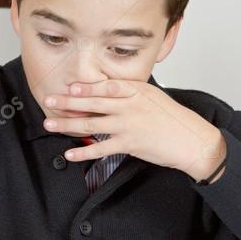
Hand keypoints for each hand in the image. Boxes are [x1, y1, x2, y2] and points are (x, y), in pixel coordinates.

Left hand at [42, 80, 226, 182]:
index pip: (105, 86)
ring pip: (91, 124)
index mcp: (136, 90)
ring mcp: (128, 124)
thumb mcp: (152, 97)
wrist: (192, 140)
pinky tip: (70, 153)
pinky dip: (84, 152)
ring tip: (50, 124)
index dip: (85, 86)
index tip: (68, 87)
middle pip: (92, 102)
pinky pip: (100, 148)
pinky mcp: (129, 144)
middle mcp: (129, 105)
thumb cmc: (172, 119)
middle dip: (67, 102)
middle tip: (48, 100)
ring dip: (67, 124)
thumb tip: (107, 91)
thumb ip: (130, 93)